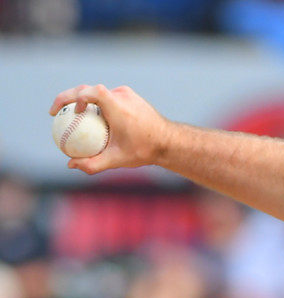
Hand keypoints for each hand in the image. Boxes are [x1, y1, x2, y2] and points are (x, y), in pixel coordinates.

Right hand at [49, 84, 172, 174]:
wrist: (170, 141)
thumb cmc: (145, 150)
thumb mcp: (118, 159)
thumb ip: (93, 163)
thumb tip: (70, 165)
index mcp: (118, 106)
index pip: (90, 92)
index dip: (74, 97)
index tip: (67, 112)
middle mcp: (122, 95)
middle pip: (89, 89)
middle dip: (69, 97)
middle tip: (56, 112)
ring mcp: (127, 94)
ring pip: (98, 92)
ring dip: (82, 101)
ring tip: (71, 116)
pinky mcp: (130, 96)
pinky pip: (108, 97)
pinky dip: (96, 105)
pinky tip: (90, 120)